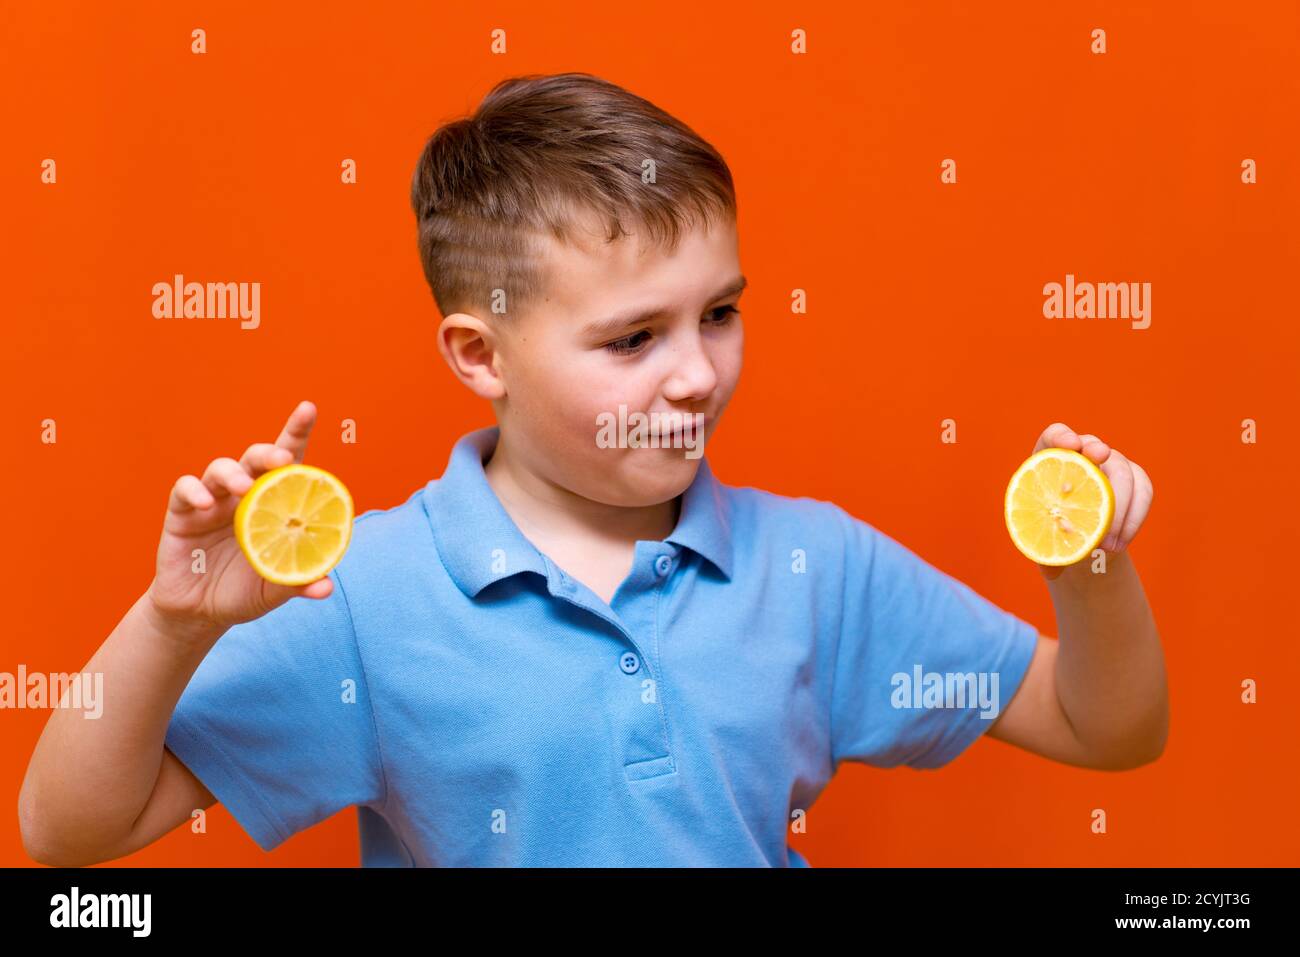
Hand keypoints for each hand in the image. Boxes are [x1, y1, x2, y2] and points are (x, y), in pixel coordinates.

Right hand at [145, 400, 332, 638]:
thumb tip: (325, 588)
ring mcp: (212, 500)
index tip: (308, 408)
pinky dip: (194, 491)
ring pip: (220, 469)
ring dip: (233, 473)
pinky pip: (184, 490)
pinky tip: (205, 504)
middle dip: (268, 452)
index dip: (296, 432)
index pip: (287, 462)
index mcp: (272, 504)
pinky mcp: (182, 513)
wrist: (199, 614)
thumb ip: (297, 582)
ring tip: (243, 488)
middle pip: (255, 458)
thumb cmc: (244, 592)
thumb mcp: (272, 589)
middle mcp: (243, 494)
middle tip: (281, 459)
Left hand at [1031, 423, 1153, 580]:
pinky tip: (1122, 541)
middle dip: (1100, 463)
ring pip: (1123, 470)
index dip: (1061, 436)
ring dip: (1119, 507)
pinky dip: (1135, 517)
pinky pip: (1144, 489)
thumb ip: (1042, 550)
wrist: (1081, 539)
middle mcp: (1082, 454)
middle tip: (1101, 489)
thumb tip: (1051, 569)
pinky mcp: (1135, 478)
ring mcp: (1111, 463)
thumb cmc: (1052, 534)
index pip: (1054, 437)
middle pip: (1093, 447)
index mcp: (1049, 460)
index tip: (1070, 445)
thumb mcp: (1041, 541)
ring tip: (1108, 545)